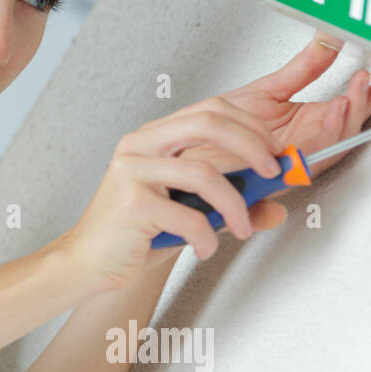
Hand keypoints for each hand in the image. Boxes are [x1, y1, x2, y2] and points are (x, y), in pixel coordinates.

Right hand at [50, 29, 370, 293]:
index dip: (254, 128)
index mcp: (158, 137)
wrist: (91, 262)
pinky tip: (206, 248)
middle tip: (274, 173)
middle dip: (253, 146)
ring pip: (203, 173)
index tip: (279, 152)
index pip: (214, 110)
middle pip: (209, 120)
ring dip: (236, 206)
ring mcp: (133, 171)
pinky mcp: (131, 203)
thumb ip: (233, 203)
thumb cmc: (137, 230)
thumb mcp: (192, 210)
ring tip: (241, 227)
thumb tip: (276, 207)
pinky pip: (187, 216)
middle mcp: (143, 145)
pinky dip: (207, 237)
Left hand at [176, 29, 370, 231]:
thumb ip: (303, 68)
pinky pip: (308, 154)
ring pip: (335, 140)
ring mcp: (293, 159)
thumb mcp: (267, 90)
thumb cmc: (219, 131)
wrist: (186, 157)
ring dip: (351, 115)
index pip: (353, 106)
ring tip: (357, 91)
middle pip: (351, 125)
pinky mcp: (276, 171)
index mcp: (309, 124)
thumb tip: (329, 39)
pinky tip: (335, 110)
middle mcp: (306, 144)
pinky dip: (325, 133)